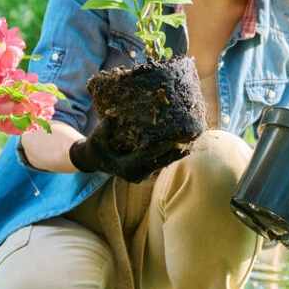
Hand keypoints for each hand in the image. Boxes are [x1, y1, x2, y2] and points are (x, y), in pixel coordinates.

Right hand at [68, 118, 188, 182]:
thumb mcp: (97, 137)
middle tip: (191, 140)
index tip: (173, 142)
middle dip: (175, 152)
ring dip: (177, 153)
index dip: (159, 150)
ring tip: (193, 141)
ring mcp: (142, 175)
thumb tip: (112, 114)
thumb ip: (105, 127)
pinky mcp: (146, 172)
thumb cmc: (96, 146)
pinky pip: (161, 163)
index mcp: (124, 167)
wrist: (94, 160)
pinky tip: (184, 144)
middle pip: (159, 163)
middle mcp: (136, 174)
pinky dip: (172, 154)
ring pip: (163, 164)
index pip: (145, 158)